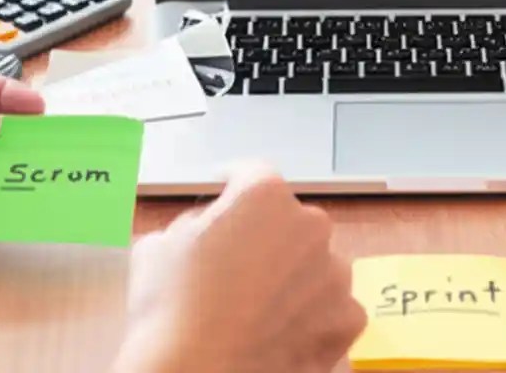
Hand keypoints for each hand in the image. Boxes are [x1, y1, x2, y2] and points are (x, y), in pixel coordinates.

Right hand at [114, 164, 365, 372]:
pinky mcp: (347, 317)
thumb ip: (193, 224)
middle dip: (266, 236)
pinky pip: (331, 307)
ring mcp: (335, 272)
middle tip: (236, 266)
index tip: (228, 190)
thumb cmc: (172, 310)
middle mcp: (309, 225)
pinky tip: (281, 331)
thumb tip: (206, 228)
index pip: (252, 174)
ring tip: (258, 307)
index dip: (233, 183)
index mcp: (264, 196)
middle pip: (289, 220)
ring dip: (293, 276)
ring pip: (314, 264)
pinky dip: (312, 316)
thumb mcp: (158, 246)